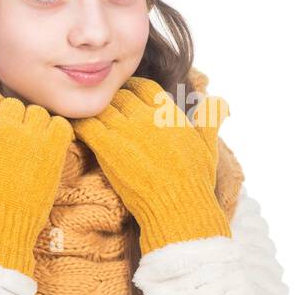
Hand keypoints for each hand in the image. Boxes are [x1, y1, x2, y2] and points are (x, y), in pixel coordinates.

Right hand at [0, 91, 74, 276]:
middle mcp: (4, 126)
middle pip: (13, 104)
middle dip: (11, 120)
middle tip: (11, 143)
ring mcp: (30, 136)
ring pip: (37, 113)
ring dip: (34, 126)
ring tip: (28, 148)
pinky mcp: (52, 150)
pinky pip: (60, 125)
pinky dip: (56, 132)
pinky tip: (46, 149)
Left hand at [71, 76, 231, 254]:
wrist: (179, 207)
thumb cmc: (196, 182)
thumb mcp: (209, 146)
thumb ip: (210, 119)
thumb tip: (218, 101)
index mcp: (169, 113)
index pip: (144, 87)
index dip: (133, 90)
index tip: (126, 98)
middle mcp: (147, 116)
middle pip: (119, 96)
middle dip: (112, 102)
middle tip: (103, 114)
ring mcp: (126, 130)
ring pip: (101, 108)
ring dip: (94, 114)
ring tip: (88, 122)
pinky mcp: (108, 147)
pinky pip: (86, 125)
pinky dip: (79, 125)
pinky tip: (76, 131)